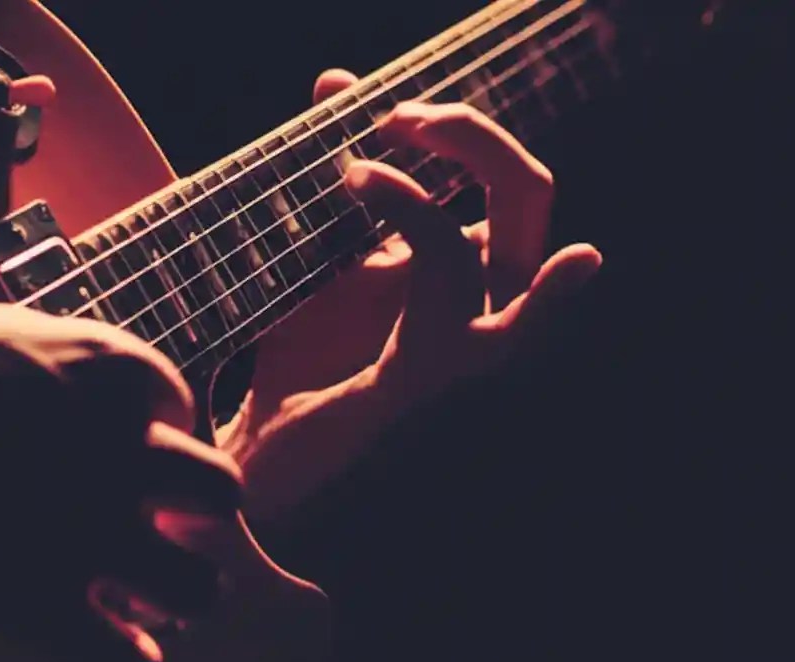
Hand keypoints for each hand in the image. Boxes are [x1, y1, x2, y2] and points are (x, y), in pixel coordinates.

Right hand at [0, 251, 241, 661]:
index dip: (149, 435)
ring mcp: (86, 528)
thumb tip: (75, 400)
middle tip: (161, 528)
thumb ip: (58, 369)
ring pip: (197, 584)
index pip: (177, 408)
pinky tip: (121, 652)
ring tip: (151, 595)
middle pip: (220, 494)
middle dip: (197, 514)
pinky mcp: (35, 596)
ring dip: (181, 590)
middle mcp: (121, 450)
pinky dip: (129, 661)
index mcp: (111, 371)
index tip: (118, 453)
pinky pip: (126, 659)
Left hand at [220, 70, 600, 519]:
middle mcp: (482, 303)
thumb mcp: (316, 245)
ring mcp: (469, 336)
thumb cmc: (294, 352)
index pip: (505, 180)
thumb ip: (335, 173)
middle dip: (472, 130)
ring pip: (521, 210)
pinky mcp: (431, 365)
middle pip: (533, 188)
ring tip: (358, 159)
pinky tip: (364, 180)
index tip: (358, 98)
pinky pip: (452, 269)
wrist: (261, 448)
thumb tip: (335, 81)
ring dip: (450, 152)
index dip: (452, 125)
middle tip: (396, 115)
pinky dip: (413, 208)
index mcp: (461, 273)